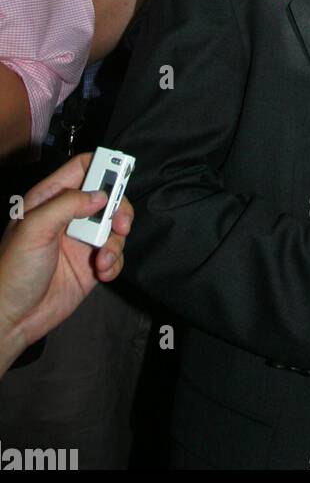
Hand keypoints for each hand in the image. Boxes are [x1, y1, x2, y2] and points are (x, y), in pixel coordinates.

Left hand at [0, 153, 132, 370]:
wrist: (13, 318)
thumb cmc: (15, 269)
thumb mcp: (34, 229)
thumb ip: (67, 204)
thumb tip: (102, 195)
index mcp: (51, 199)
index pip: (82, 168)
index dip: (103, 165)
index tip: (123, 173)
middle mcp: (69, 215)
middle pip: (108, 196)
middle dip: (119, 208)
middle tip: (122, 224)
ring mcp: (82, 240)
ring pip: (115, 226)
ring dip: (116, 242)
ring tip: (103, 261)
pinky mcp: (93, 263)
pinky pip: (116, 254)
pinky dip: (115, 262)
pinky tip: (102, 273)